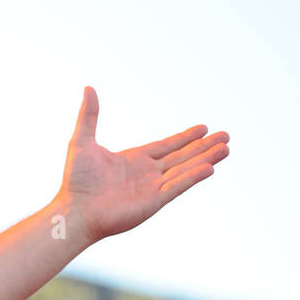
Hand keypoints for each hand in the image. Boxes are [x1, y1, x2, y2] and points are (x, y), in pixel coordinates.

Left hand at [57, 86, 228, 244]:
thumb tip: (89, 89)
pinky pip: (177, 186)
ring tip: (226, 148)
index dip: (185, 138)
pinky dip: (192, 177)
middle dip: (204, 147)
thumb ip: (89, 116)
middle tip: (226, 136)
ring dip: (205, 159)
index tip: (203, 128)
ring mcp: (151, 189)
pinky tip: (210, 167)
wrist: (74, 211)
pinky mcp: (152, 202)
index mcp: (134, 160)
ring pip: (184, 170)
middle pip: (182, 157)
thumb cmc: (75, 182)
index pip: (166, 146)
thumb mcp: (82, 142)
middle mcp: (146, 174)